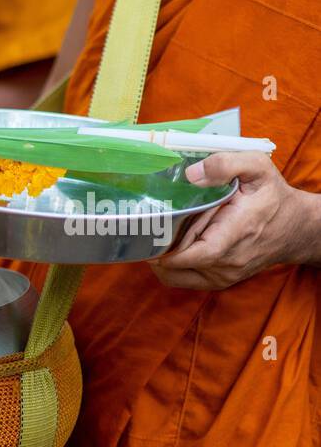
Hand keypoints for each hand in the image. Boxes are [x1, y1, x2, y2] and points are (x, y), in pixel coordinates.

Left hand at [151, 152, 320, 289]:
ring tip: (165, 234)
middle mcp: (229, 261)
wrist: (294, 228)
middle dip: (161, 245)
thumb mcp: (257, 168)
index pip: (196, 254)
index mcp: (237, 232)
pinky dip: (170, 265)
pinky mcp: (219, 282)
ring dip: (163, 257)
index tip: (151, 233)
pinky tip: (173, 245)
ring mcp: (223, 276)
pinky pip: (180, 279)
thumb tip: (191, 175)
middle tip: (154, 226)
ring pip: (173, 275)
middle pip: (177, 262)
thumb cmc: (272, 197)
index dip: (167, 249)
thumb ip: (225, 164)